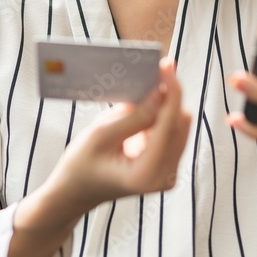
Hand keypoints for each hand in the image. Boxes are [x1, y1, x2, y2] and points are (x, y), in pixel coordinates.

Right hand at [45, 59, 191, 217]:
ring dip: (164, 104)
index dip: (171, 90)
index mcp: (147, 173)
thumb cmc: (81, 164)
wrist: (76, 192)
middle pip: (180, 123)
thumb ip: (134, 115)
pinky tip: (144, 107)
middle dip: (168, 95)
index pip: (170, 124)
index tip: (166, 65)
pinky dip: (160, 116)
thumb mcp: (100, 135)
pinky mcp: (166, 168)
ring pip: (179, 126)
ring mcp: (168, 175)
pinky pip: (171, 133)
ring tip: (145, 88)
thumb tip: (161, 91)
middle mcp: (164, 177)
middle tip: (153, 70)